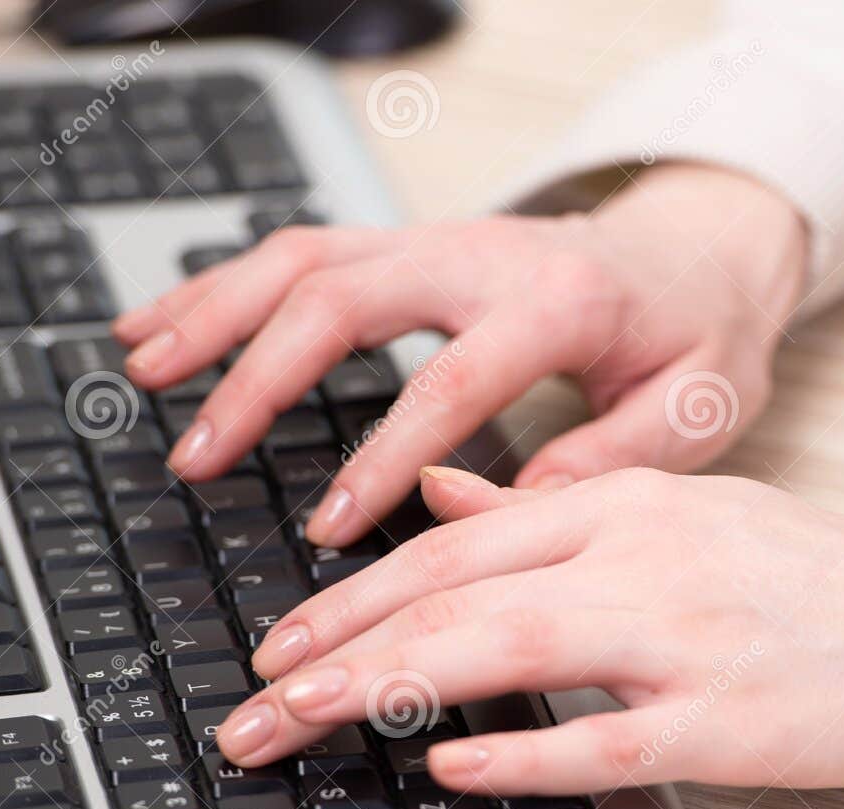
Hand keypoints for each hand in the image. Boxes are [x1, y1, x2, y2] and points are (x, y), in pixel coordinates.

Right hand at [113, 164, 805, 546]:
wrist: (700, 250)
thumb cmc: (696, 335)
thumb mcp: (698, 405)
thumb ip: (612, 456)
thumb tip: (499, 506)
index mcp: (557, 302)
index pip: (450, 381)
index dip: (384, 456)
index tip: (330, 529)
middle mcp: (482, 256)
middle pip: (343, 297)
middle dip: (259, 378)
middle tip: (198, 455)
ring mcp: (438, 243)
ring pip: (304, 258)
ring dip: (216, 313)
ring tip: (143, 372)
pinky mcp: (411, 249)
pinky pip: (303, 253)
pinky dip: (227, 286)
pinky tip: (167, 323)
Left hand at [215, 468, 843, 793]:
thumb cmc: (809, 572)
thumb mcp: (676, 509)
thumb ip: (550, 503)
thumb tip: (439, 497)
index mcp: (622, 501)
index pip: (450, 542)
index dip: (348, 596)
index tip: (276, 645)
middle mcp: (641, 552)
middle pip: (455, 594)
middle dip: (332, 651)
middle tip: (249, 705)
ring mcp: (686, 633)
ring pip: (508, 650)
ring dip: (387, 688)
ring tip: (301, 724)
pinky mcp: (731, 717)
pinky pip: (607, 736)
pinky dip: (522, 751)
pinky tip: (451, 767)